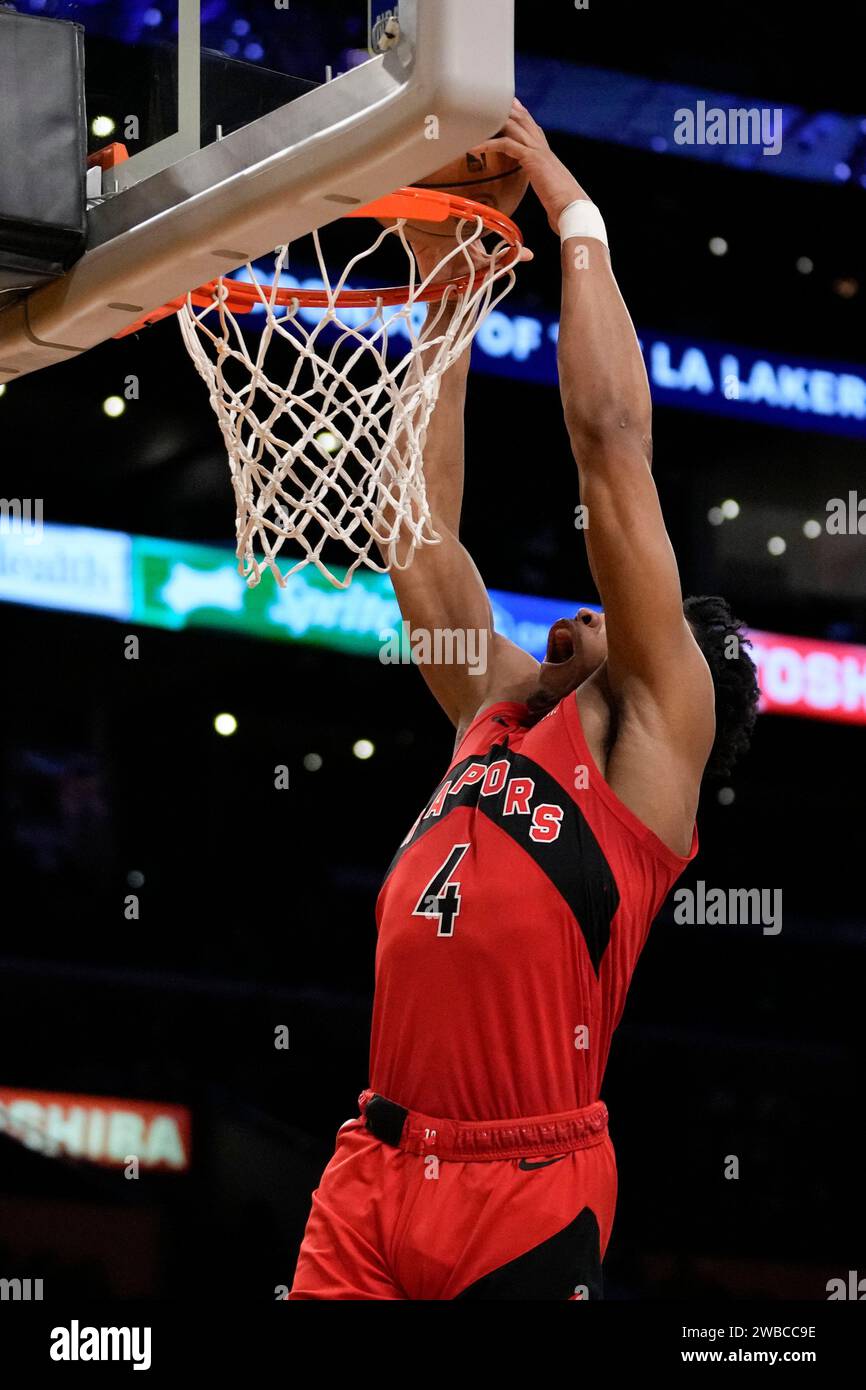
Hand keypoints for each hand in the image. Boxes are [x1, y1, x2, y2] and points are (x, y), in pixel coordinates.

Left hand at [473, 99, 588, 233]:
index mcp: (545, 149)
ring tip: (472, 119)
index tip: (503, 104)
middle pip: (520, 116)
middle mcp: (541, 144)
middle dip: (502, 107)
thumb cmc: (561, 203)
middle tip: (483, 99)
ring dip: (492, 121)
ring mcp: (537, 148)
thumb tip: (538, 186)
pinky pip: (505, 145)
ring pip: (512, 124)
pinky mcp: (531, 158)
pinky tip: (473, 147)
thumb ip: (539, 179)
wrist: (573, 207)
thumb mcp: (547, 186)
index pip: (529, 123)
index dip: (516, 111)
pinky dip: (488, 144)